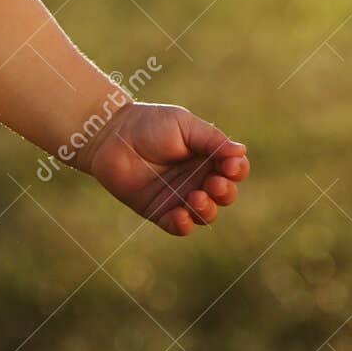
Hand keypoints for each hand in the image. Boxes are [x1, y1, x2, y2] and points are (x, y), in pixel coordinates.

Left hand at [78, 101, 249, 236]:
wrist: (110, 134)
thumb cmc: (148, 124)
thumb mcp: (183, 124)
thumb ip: (211, 139)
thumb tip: (241, 152)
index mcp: (206, 157)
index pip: (233, 170)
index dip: (237, 170)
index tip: (230, 166)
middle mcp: (197, 179)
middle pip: (224, 195)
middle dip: (225, 192)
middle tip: (214, 183)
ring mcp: (179, 196)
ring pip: (205, 214)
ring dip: (207, 209)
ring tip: (197, 196)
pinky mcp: (159, 210)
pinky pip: (179, 226)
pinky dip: (184, 224)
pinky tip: (182, 215)